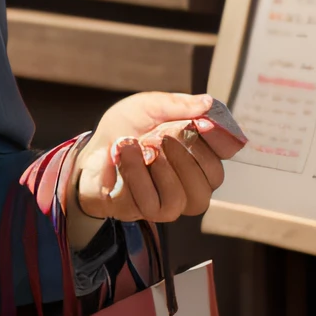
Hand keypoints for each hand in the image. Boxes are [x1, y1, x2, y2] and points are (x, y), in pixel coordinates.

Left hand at [67, 92, 243, 238]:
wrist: (89, 151)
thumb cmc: (124, 129)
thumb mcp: (147, 107)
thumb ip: (175, 105)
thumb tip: (206, 103)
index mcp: (197, 155)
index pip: (225, 153)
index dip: (219, 139)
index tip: (201, 124)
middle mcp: (189, 182)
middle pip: (213, 179)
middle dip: (188, 153)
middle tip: (163, 135)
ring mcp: (168, 202)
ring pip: (186, 198)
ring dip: (163, 167)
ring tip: (143, 146)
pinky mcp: (143, 212)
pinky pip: (153, 203)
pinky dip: (138, 175)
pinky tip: (126, 156)